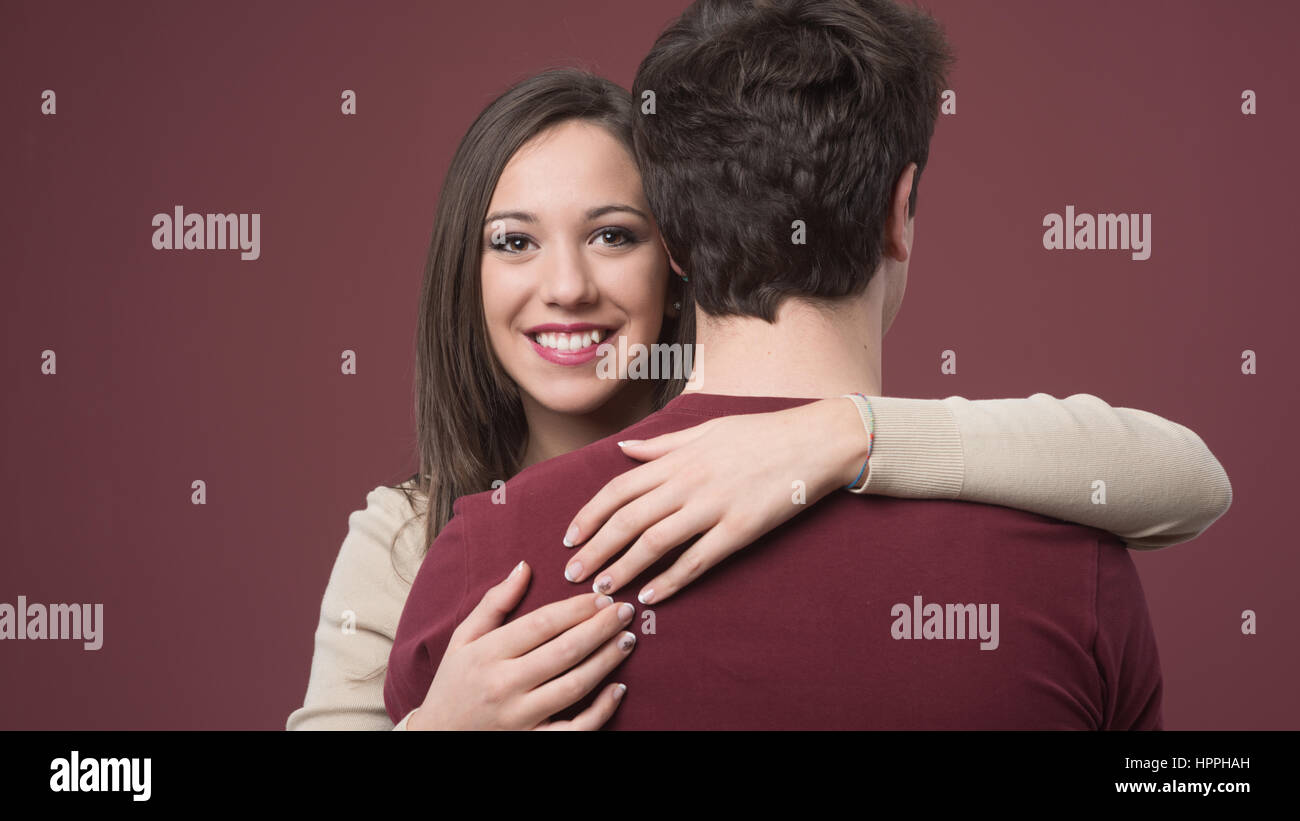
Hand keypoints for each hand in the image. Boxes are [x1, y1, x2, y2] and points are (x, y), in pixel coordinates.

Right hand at [407, 560, 636, 729]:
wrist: (436, 737)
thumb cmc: (453, 684)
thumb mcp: (463, 640)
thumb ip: (494, 603)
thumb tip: (525, 567)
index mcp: (487, 654)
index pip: (541, 624)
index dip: (576, 609)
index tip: (602, 596)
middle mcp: (504, 685)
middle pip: (564, 652)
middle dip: (600, 628)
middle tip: (626, 611)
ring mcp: (519, 718)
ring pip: (574, 687)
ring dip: (606, 661)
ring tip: (627, 640)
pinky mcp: (532, 743)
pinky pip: (574, 730)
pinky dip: (600, 711)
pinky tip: (618, 689)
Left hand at [561, 397, 870, 604]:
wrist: (814, 441)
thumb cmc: (760, 433)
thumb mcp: (706, 429)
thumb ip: (662, 445)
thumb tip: (624, 449)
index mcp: (677, 458)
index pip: (618, 489)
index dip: (589, 516)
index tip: (569, 537)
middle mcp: (688, 482)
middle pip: (628, 520)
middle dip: (595, 549)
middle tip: (573, 574)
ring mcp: (713, 506)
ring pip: (655, 542)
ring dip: (625, 568)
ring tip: (603, 589)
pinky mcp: (740, 529)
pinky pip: (698, 560)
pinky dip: (671, 580)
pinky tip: (652, 596)